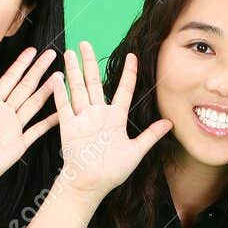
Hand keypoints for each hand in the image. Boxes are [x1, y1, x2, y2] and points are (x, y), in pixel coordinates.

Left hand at [0, 46, 58, 199]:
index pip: (8, 80)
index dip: (20, 65)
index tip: (31, 51)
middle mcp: (3, 114)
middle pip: (25, 87)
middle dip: (38, 71)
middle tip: (51, 54)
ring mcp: (13, 129)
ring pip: (34, 104)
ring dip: (47, 90)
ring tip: (59, 76)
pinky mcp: (19, 144)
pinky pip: (37, 130)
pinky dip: (49, 122)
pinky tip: (60, 112)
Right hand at [52, 43, 171, 200]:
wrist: (90, 185)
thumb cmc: (112, 172)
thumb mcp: (135, 151)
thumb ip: (150, 136)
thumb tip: (169, 123)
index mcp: (115, 118)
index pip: (123, 90)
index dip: (128, 73)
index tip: (132, 56)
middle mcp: (98, 114)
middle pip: (93, 82)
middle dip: (89, 62)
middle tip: (85, 42)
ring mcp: (82, 119)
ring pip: (77, 89)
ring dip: (73, 70)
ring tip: (69, 52)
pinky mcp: (68, 127)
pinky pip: (64, 106)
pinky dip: (60, 91)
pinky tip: (57, 76)